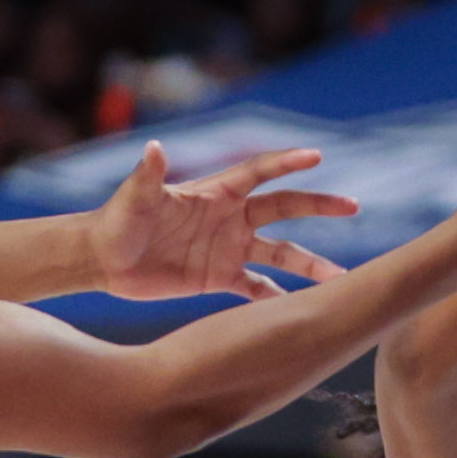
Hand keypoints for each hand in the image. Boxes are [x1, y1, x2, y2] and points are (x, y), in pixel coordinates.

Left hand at [83, 142, 356, 300]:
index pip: (259, 173)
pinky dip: (276, 298)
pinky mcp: (218, 278)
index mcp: (215, 193)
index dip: (286, 163)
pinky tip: (301, 309)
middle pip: (283, 208)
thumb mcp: (135, 198)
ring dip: (308, 263)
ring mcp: (227, 249)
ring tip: (340, 278)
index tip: (316, 157)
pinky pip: (255, 289)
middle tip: (352, 206)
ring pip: (279, 253)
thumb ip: (149, 175)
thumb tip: (154, 148)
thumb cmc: (118, 221)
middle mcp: (229, 218)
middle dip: (318, 206)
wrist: (104, 260)